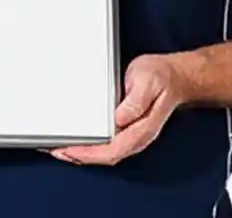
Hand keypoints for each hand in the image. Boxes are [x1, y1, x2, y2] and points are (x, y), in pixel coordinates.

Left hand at [46, 54, 187, 165]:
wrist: (176, 76)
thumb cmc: (161, 77)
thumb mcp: (147, 81)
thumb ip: (135, 101)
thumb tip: (119, 118)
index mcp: (141, 129)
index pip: (112, 150)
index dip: (89, 154)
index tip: (69, 150)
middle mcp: (136, 136)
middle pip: (106, 156)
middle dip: (79, 156)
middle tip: (55, 151)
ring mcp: (132, 134)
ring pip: (105, 152)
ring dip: (82, 153)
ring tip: (60, 149)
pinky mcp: (127, 128)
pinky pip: (107, 143)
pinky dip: (90, 145)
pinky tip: (78, 141)